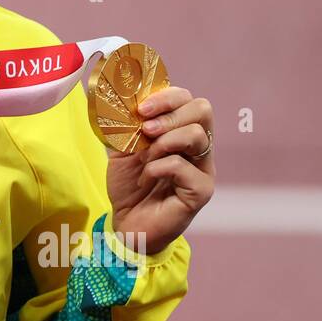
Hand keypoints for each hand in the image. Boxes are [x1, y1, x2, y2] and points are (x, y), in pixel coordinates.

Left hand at [104, 85, 214, 256]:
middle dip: (169, 114)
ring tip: (145, 158)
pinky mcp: (201, 190)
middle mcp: (198, 147)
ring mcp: (203, 168)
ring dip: (163, 142)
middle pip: (202, 110)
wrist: (127, 224)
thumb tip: (118, 99)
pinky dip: (158, 168)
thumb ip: (125, 125)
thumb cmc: (129, 186)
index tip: (141, 108)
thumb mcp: (122, 148)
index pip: (188, 99)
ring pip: (197, 135)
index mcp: (181, 131)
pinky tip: (147, 178)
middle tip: (146, 129)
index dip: (167, 97)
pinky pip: (183, 166)